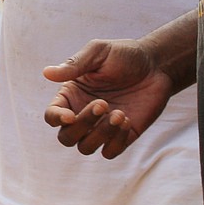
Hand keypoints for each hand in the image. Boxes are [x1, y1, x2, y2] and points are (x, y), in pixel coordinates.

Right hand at [41, 39, 176, 157]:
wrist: (157, 65)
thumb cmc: (124, 55)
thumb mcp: (98, 52)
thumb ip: (74, 65)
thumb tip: (47, 73)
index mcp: (71, 96)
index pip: (52, 116)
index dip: (56, 118)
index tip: (70, 115)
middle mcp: (82, 114)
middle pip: (66, 137)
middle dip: (82, 126)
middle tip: (103, 104)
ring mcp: (101, 128)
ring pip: (86, 147)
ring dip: (101, 133)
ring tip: (119, 113)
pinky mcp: (122, 136)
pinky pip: (110, 152)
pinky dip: (115, 141)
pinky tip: (127, 120)